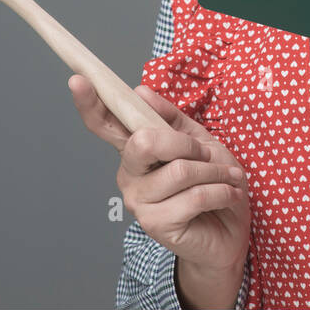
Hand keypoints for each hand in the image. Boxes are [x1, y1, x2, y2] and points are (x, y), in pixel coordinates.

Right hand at [68, 75, 251, 274]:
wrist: (231, 230)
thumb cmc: (214, 183)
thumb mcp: (199, 141)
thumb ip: (170, 118)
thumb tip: (140, 91)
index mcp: (136, 151)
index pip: (105, 124)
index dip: (90, 103)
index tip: (78, 79)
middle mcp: (129, 175)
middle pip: (143, 142)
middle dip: (185, 144)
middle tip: (207, 154)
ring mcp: (139, 202)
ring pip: (179, 170)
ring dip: (215, 172)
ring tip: (226, 178)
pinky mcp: (156, 225)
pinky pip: (194, 196)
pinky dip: (222, 191)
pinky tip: (229, 195)